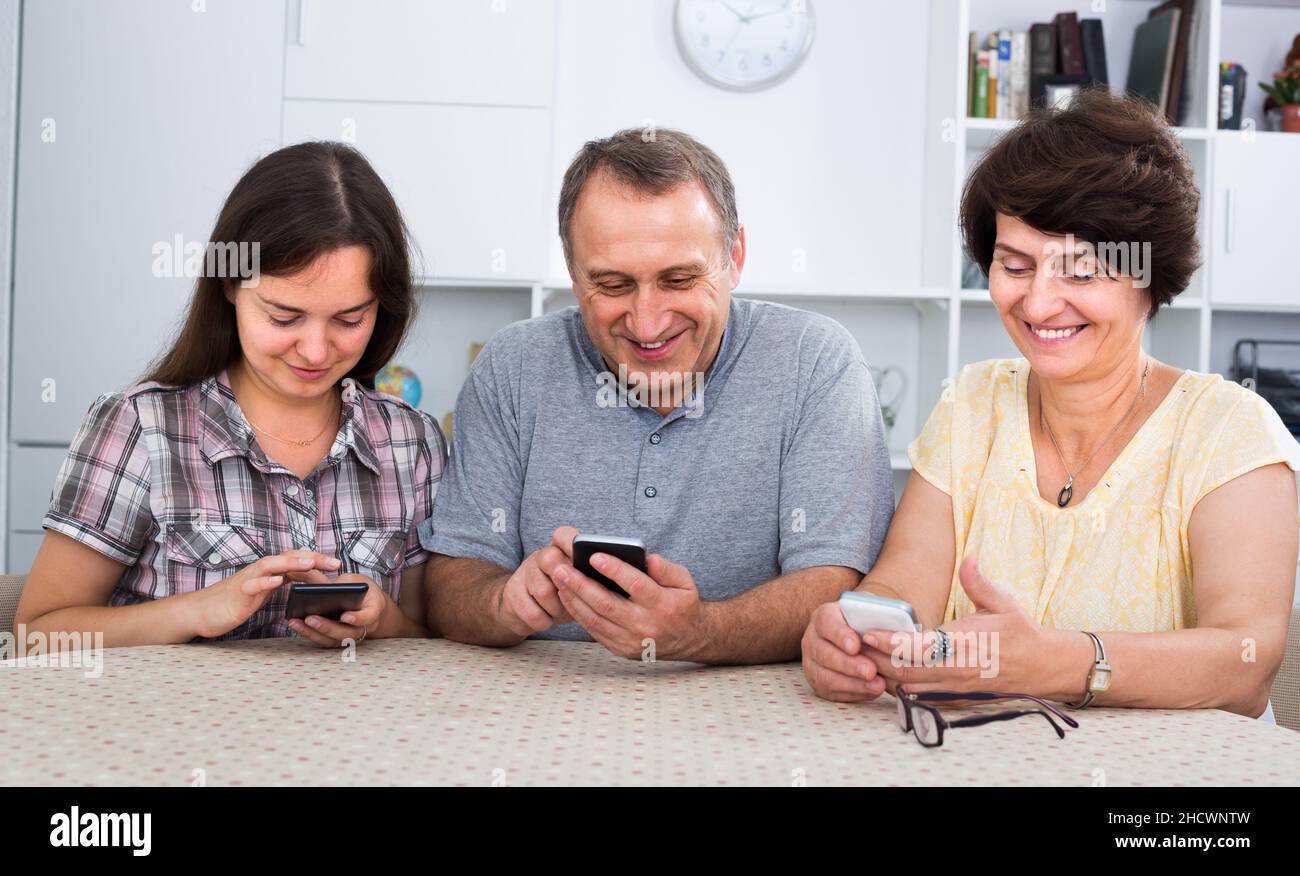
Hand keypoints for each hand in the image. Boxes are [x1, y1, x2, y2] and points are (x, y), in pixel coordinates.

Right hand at [193, 549, 340, 638]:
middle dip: (312, 559)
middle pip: (289, 558)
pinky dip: (265, 582)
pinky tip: (278, 581)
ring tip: (311, 563)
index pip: (297, 561)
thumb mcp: (263, 591)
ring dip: (291, 563)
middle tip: (335, 563)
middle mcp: (260, 571)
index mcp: (269, 571)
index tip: (337, 565)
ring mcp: (248, 580)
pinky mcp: (237, 594)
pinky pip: (252, 585)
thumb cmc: (234, 602)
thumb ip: (280, 584)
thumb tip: (305, 583)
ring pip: (271, 565)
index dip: (317, 561)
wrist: (202, 611)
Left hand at [284, 571, 387, 647]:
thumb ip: (333, 578)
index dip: (358, 618)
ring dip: (314, 632)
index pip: (369, 616)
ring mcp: (350, 636)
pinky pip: (325, 641)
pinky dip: (310, 634)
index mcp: (373, 608)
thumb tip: (305, 569)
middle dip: (328, 627)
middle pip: (347, 633)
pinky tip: (296, 624)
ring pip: (334, 640)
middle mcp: (364, 626)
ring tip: (297, 622)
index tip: (345, 616)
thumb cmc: (359, 590)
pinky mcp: (337, 639)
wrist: (366, 606)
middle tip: (310, 618)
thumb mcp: (352, 579)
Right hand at [493, 526, 576, 637]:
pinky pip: (532, 612)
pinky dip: (544, 621)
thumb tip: (606, 578)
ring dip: (557, 609)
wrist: (523, 609)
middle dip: (566, 583)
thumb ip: (587, 577)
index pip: (563, 535)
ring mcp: (524, 573)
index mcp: (558, 549)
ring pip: (544, 591)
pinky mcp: (512, 594)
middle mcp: (539, 557)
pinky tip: (546, 619)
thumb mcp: (576, 584)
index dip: (572, 543)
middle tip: (571, 597)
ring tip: (559, 611)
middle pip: (550, 559)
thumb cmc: (560, 595)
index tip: (584, 557)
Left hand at [551, 542, 705, 660]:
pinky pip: (594, 631)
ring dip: (574, 599)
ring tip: (559, 580)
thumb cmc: (683, 604)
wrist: (689, 640)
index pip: (636, 585)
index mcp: (664, 605)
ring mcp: (631, 641)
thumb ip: (667, 569)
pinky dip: (578, 613)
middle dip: (580, 585)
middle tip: (562, 568)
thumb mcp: (685, 582)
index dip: (614, 570)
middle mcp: (646, 626)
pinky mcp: (621, 649)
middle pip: (607, 604)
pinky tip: (568, 596)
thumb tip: (649, 559)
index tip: (595, 556)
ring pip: (595, 619)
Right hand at [800, 600, 886, 701]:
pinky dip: (852, 693)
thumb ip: (879, 619)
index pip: (826, 622)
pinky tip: (872, 691)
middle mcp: (813, 639)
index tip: (856, 646)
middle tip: (871, 670)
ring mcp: (812, 662)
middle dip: (848, 664)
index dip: (840, 635)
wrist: (859, 638)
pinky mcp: (818, 682)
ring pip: (824, 676)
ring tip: (877, 685)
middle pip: (823, 653)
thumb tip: (894, 631)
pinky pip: (830, 691)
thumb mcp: (872, 614)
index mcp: (825, 616)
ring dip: (852, 683)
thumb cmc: (867, 624)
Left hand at [863, 556, 1050, 697]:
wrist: (1041, 667)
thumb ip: (978, 583)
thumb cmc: (1018, 631)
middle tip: (851, 644)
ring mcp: (954, 688)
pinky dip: (897, 687)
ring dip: (881, 674)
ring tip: (859, 657)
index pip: (915, 648)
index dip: (887, 642)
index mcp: (962, 645)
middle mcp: (955, 671)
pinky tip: (884, 672)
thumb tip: (968, 559)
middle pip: (901, 671)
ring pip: (905, 688)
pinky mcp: (954, 698)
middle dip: (873, 659)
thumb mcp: (1002, 603)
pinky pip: (917, 697)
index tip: (866, 631)